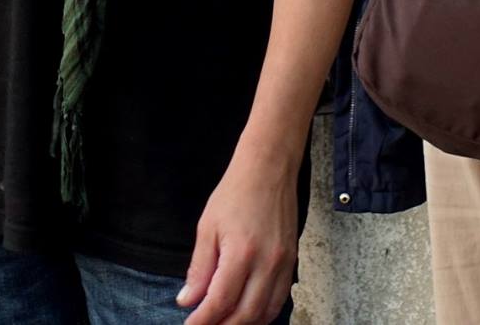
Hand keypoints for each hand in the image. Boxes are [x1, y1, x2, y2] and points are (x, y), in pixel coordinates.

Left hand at [178, 153, 299, 324]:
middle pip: (245, 315)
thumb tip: (188, 299)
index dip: (203, 320)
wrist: (268, 170)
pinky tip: (247, 314)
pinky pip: (279, 300)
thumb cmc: (235, 194)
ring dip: (244, 324)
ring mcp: (283, 266)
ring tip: (223, 323)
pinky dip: (263, 314)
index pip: (221, 301)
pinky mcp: (292, 264)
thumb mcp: (207, 228)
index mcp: (241, 253)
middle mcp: (267, 264)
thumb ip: (199, 268)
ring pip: (266, 313)